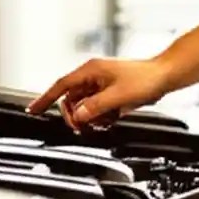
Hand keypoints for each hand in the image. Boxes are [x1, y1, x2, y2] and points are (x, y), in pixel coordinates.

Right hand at [25, 57, 172, 131]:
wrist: (165, 75)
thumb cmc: (146, 79)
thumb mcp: (118, 96)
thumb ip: (94, 107)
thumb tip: (77, 115)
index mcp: (90, 71)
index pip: (60, 86)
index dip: (45, 99)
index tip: (33, 110)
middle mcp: (93, 76)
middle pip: (71, 100)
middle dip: (76, 115)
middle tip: (84, 127)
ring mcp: (102, 83)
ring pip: (84, 105)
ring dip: (90, 117)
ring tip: (103, 122)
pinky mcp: (111, 92)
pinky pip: (96, 107)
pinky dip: (100, 116)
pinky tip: (111, 118)